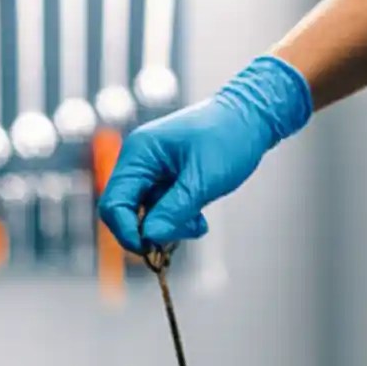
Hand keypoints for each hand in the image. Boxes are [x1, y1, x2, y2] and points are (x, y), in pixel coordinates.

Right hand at [98, 56, 312, 251]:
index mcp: (138, 154)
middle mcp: (138, 161)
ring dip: (170, 225)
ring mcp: (150, 170)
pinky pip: (160, 208)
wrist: (252, 116)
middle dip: (152, 229)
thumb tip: (149, 238)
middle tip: (183, 233)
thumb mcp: (203, 179)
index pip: (114, 202)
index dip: (126, 231)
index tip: (149, 249)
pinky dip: (177, 218)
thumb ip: (174, 210)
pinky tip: (198, 216)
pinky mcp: (163, 178)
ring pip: (146, 214)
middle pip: (126, 211)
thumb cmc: (229, 138)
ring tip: (199, 222)